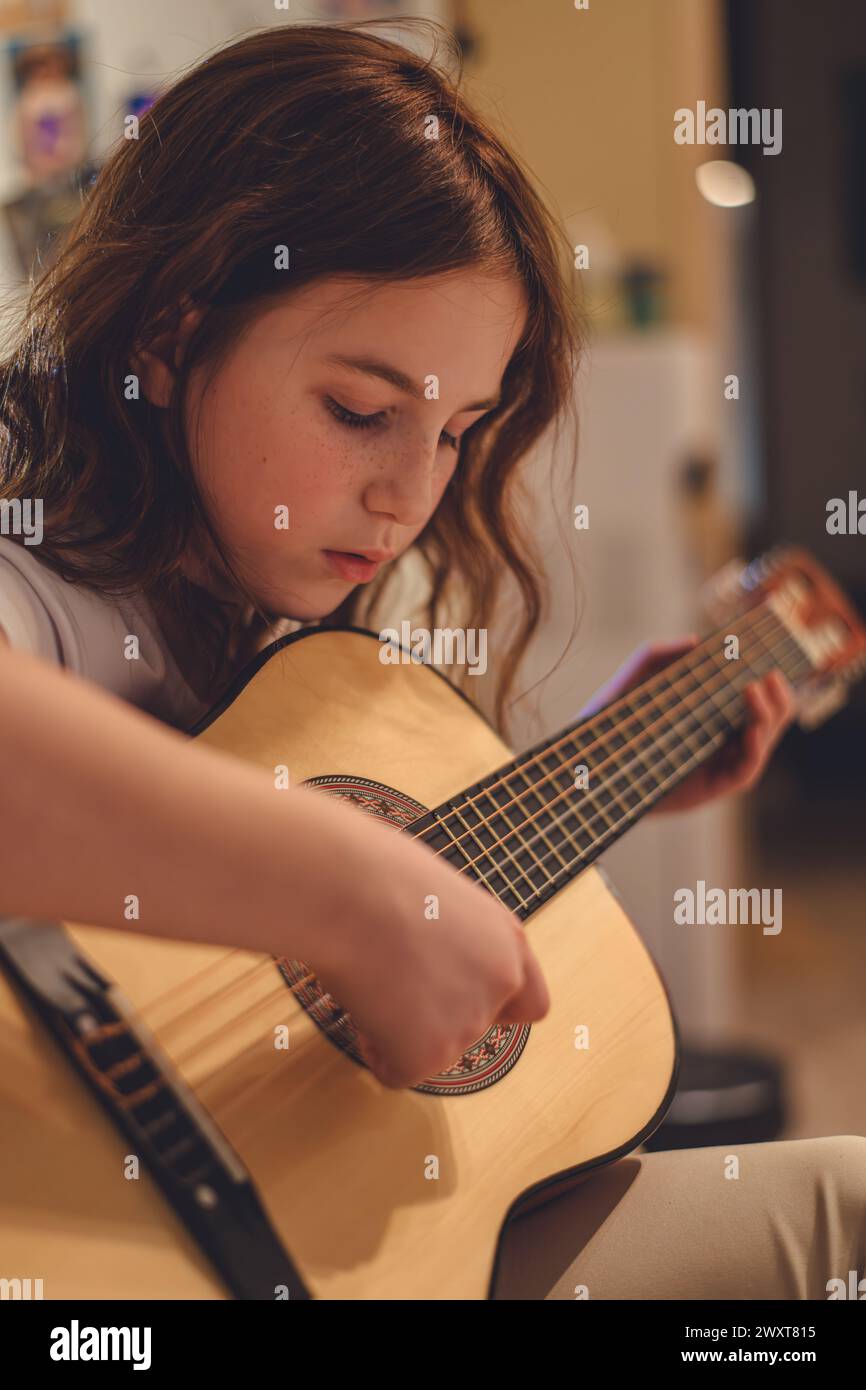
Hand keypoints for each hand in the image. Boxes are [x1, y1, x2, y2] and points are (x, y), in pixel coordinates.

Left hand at [578, 636, 798, 813]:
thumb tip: (696, 640)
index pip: (752, 698)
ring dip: (769, 717)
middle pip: (769, 721)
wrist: (587, 761)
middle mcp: (720, 739)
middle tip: (771, 675)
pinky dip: (756, 749)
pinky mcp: (710, 788)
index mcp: (709, 714)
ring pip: (763, 744)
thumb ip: (658, 654)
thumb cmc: (609, 719)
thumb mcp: (634, 679)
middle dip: (779, 698)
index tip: (770, 656)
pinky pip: (746, 771)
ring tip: (757, 689)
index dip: (769, 681)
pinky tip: (751, 728)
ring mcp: (717, 765)